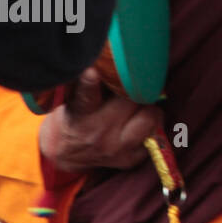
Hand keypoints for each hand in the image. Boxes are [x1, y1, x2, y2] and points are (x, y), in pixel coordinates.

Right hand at [37, 68, 161, 174]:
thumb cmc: (75, 116)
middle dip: (136, 89)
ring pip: (149, 118)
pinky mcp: (129, 160)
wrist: (67, 153)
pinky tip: (140, 121)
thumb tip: (114, 63)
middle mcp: (98, 133)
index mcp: (80, 115)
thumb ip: (93, 85)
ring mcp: (115, 149)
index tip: (91, 72)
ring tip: (140, 105)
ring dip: (148, 108)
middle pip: (131, 101)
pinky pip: (155, 134)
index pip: (86, 98)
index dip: (90, 84)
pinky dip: (152, 124)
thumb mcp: (74, 99)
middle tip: (134, 85)